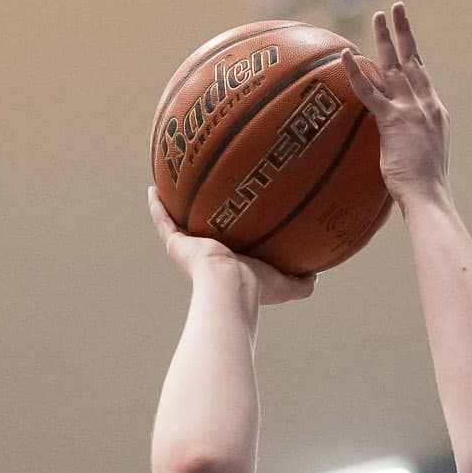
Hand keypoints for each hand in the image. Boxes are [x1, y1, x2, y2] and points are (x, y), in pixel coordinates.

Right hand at [148, 187, 314, 304]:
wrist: (230, 288)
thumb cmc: (257, 289)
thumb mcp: (286, 284)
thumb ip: (303, 280)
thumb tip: (318, 275)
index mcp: (229, 263)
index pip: (230, 244)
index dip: (230, 231)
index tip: (233, 214)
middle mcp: (206, 255)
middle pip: (203, 230)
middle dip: (202, 215)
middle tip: (203, 193)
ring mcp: (189, 249)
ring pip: (179, 222)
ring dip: (174, 205)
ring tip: (172, 183)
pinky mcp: (175, 244)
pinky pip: (163, 220)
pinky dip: (156, 205)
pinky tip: (153, 187)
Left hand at [340, 4, 448, 205]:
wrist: (429, 198)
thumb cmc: (424, 190)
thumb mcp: (423, 159)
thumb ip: (412, 143)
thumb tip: (398, 149)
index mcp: (435, 113)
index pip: (423, 78)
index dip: (414, 57)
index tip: (407, 41)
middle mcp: (426, 104)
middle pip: (413, 60)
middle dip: (404, 33)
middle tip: (397, 9)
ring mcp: (411, 110)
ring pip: (396, 66)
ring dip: (385, 38)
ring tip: (378, 15)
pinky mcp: (393, 121)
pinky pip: (370, 92)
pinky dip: (357, 72)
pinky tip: (346, 55)